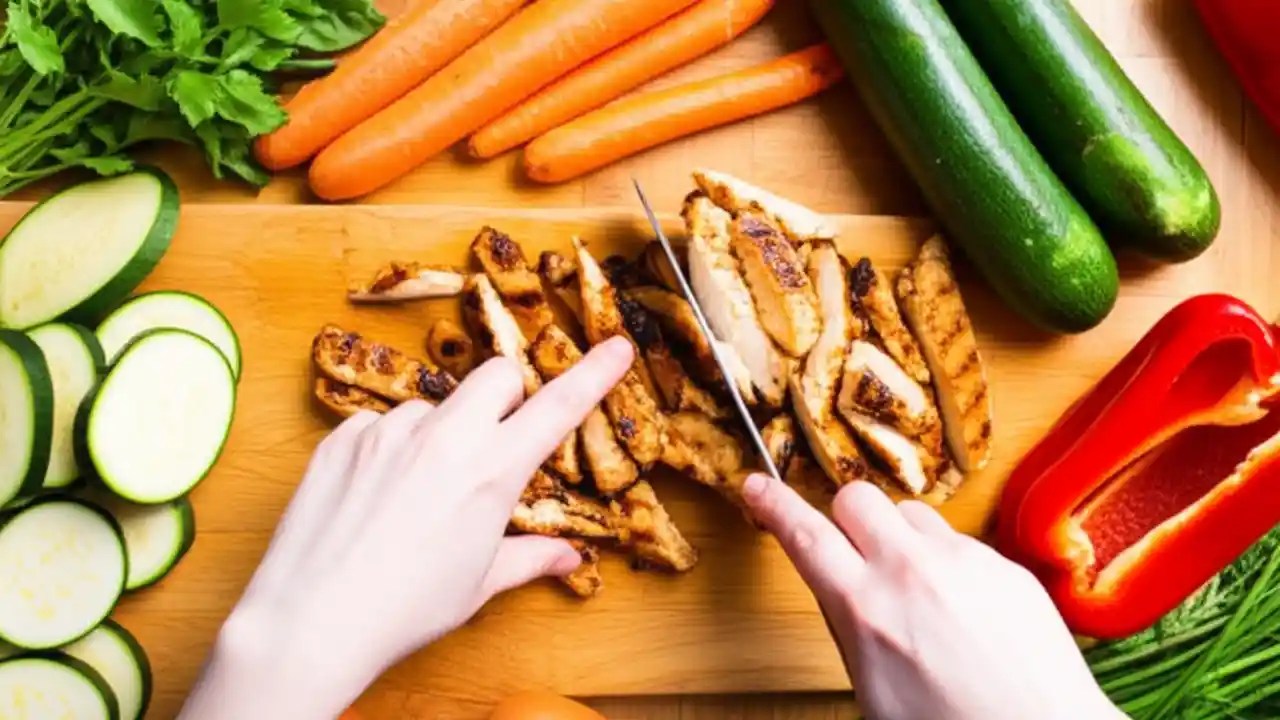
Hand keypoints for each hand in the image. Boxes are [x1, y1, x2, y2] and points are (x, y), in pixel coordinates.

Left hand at [180, 338, 633, 719]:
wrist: (311, 619)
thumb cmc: (404, 610)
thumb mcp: (479, 584)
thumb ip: (529, 557)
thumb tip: (568, 556)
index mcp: (491, 472)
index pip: (558, 407)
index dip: (594, 374)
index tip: (617, 346)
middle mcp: (444, 437)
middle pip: (497, 375)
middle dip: (507, 397)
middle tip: (497, 441)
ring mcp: (388, 431)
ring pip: (435, 404)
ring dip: (442, 431)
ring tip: (420, 490)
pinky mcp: (343, 437)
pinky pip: (381, 423)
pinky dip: (391, 448)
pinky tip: (378, 494)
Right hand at [742, 476, 1122, 719]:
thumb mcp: (873, 694)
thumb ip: (850, 628)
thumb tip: (839, 589)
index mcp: (867, 610)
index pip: (804, 535)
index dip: (773, 505)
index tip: (758, 487)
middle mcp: (912, 571)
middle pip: (856, 497)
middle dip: (844, 518)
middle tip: (851, 551)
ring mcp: (964, 562)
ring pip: (911, 512)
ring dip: (899, 537)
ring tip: (914, 587)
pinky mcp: (1005, 565)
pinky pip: (960, 540)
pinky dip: (947, 562)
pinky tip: (961, 608)